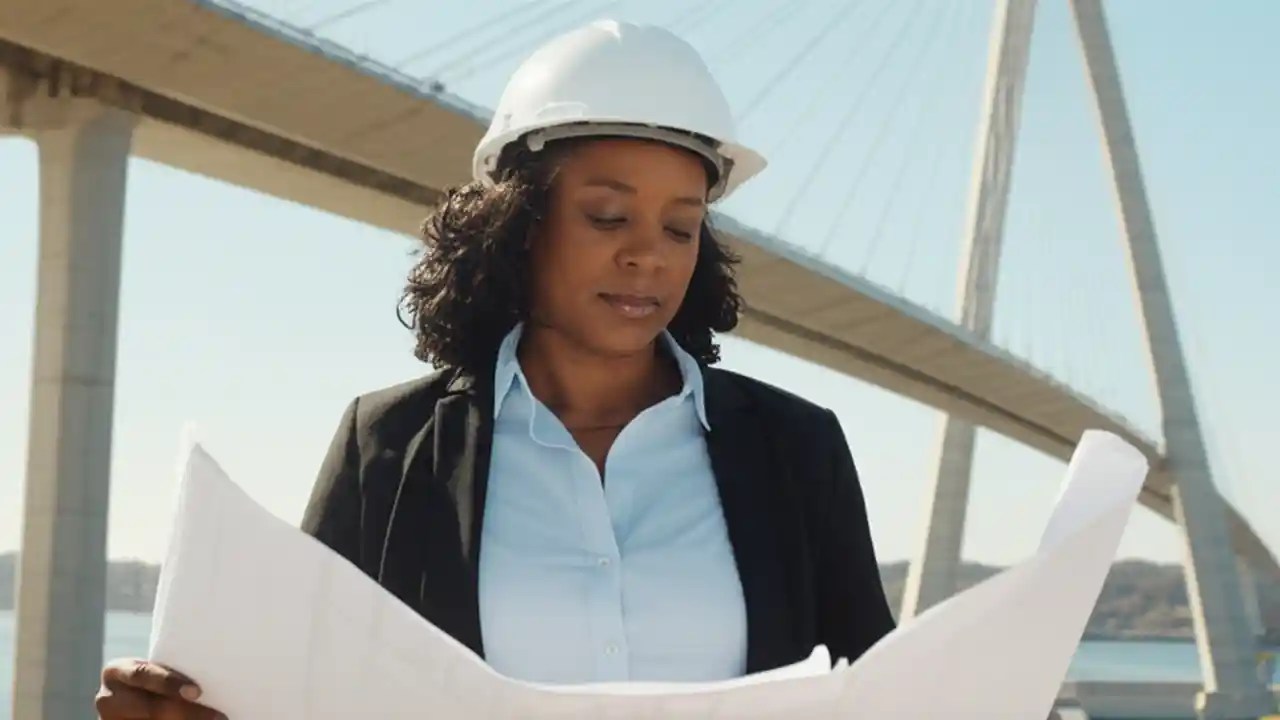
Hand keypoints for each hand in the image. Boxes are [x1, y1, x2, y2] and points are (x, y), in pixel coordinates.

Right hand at [96, 658, 225, 718]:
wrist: (135, 696)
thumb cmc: (157, 679)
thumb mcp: (158, 671)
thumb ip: (174, 673)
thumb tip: (209, 683)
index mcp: (117, 672)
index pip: (142, 675)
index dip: (169, 684)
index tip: (197, 692)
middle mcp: (108, 698)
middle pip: (151, 708)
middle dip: (187, 713)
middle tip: (218, 717)